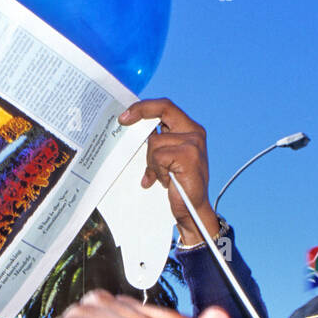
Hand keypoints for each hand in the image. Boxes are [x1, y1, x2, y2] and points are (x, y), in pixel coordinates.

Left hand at [118, 98, 217, 246]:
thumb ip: (160, 142)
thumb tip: (135, 131)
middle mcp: (195, 133)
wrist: (193, 210)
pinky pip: (158, 157)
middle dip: (140, 112)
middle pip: (162, 111)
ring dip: (153, 163)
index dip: (145, 107)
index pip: (166, 107)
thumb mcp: (169, 159)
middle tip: (122, 120)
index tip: (126, 115)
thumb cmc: (180, 186)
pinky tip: (167, 181)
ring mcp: (193, 143)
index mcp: (191, 130)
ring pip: (155, 142)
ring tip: (162, 176)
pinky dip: (158, 171)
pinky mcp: (188, 155)